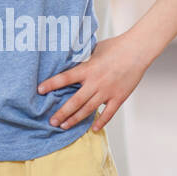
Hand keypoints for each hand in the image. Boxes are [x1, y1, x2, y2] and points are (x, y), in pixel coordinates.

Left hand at [37, 33, 153, 131]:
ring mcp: (107, 92)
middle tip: (51, 121)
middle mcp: (95, 82)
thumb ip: (82, 59)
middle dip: (62, 113)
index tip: (39, 90)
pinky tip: (93, 129)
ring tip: (65, 126)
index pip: (64, 78)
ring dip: (75, 119)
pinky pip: (108, 113)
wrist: (137, 51)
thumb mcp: (93, 50)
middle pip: (74, 101)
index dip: (51, 84)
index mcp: (87, 69)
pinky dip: (100, 122)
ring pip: (88, 110)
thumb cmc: (115, 46)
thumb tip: (70, 60)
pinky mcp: (119, 97)